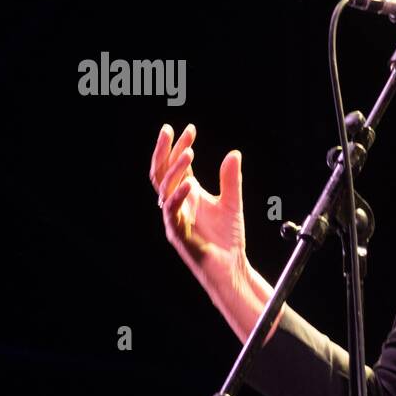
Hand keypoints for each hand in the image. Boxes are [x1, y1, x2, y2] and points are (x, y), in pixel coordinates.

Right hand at [149, 123, 248, 293]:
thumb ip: (231, 179)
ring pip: (165, 189)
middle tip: (169, 130)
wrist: (230, 267)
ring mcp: (174, 218)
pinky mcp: (178, 234)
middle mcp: (177, 204)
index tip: (190, 129)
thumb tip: (234, 153)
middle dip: (164, 151)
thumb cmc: (227, 238)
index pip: (177, 166)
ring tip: (189, 151)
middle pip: (162, 173)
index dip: (180, 147)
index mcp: (186, 195)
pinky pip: (173, 212)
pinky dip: (179, 196)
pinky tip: (190, 183)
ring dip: (175, 169)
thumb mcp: (232, 203)